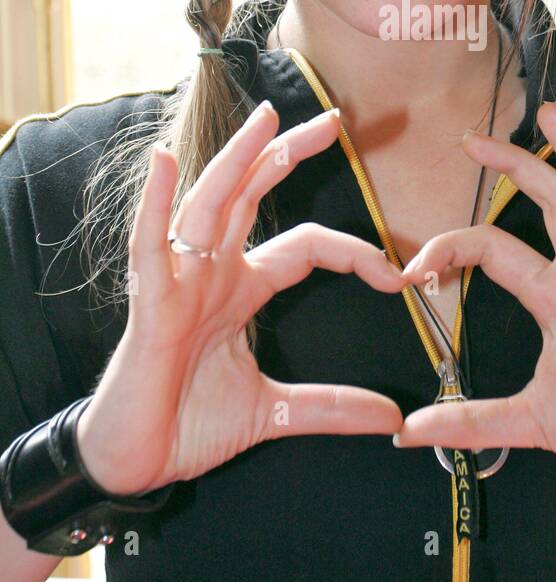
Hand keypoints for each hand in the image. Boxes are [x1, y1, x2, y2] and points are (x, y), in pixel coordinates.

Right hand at [77, 102, 405, 495]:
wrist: (134, 462)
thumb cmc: (187, 424)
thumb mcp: (274, 413)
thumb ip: (330, 407)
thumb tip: (391, 416)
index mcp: (241, 289)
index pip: (305, 246)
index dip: (353, 251)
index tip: (395, 275)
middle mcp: (212, 273)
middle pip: (252, 196)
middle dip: (289, 154)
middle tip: (333, 119)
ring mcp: (179, 282)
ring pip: (209, 205)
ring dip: (237, 159)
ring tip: (266, 119)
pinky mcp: (149, 305)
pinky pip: (149, 247)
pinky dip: (153, 204)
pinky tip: (164, 164)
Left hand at [392, 101, 555, 488]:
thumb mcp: (528, 421)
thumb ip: (471, 423)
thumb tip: (406, 433)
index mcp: (555, 297)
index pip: (496, 250)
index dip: (453, 249)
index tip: (414, 268)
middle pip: (547, 203)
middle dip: (514, 165)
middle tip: (471, 137)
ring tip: (552, 113)